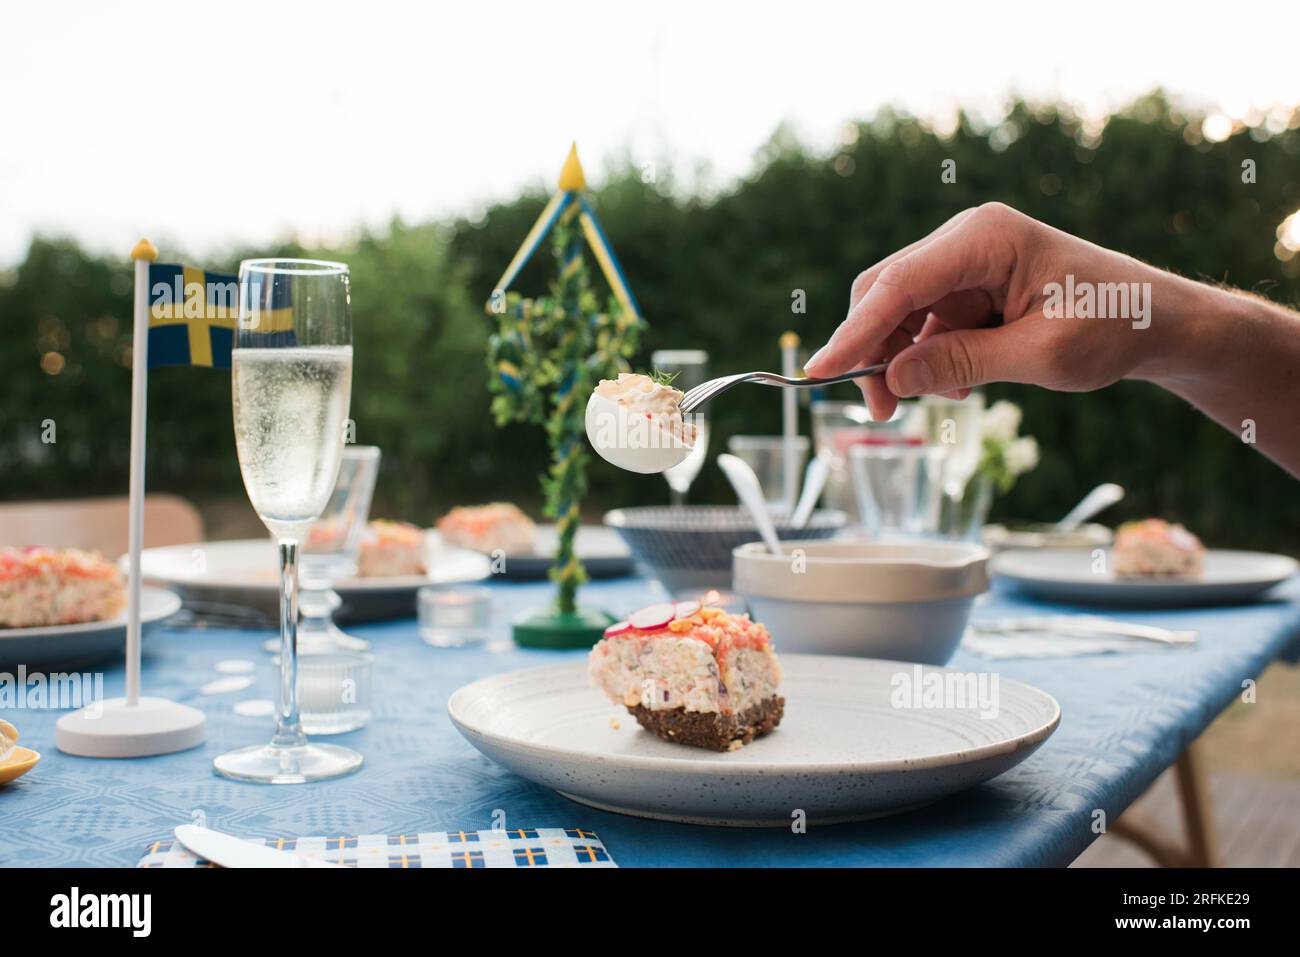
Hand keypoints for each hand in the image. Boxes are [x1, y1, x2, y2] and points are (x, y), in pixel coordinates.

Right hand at [804, 203, 1195, 421]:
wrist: (1160, 322)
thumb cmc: (1114, 326)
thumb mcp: (1040, 354)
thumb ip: (961, 362)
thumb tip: (891, 379)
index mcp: (986, 236)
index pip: (898, 283)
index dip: (854, 332)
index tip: (819, 372)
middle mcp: (968, 239)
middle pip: (887, 293)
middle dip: (875, 351)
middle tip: (881, 409)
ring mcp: (967, 262)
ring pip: (901, 313)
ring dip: (904, 361)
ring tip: (942, 399)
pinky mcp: (971, 288)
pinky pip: (926, 323)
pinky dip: (929, 358)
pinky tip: (960, 384)